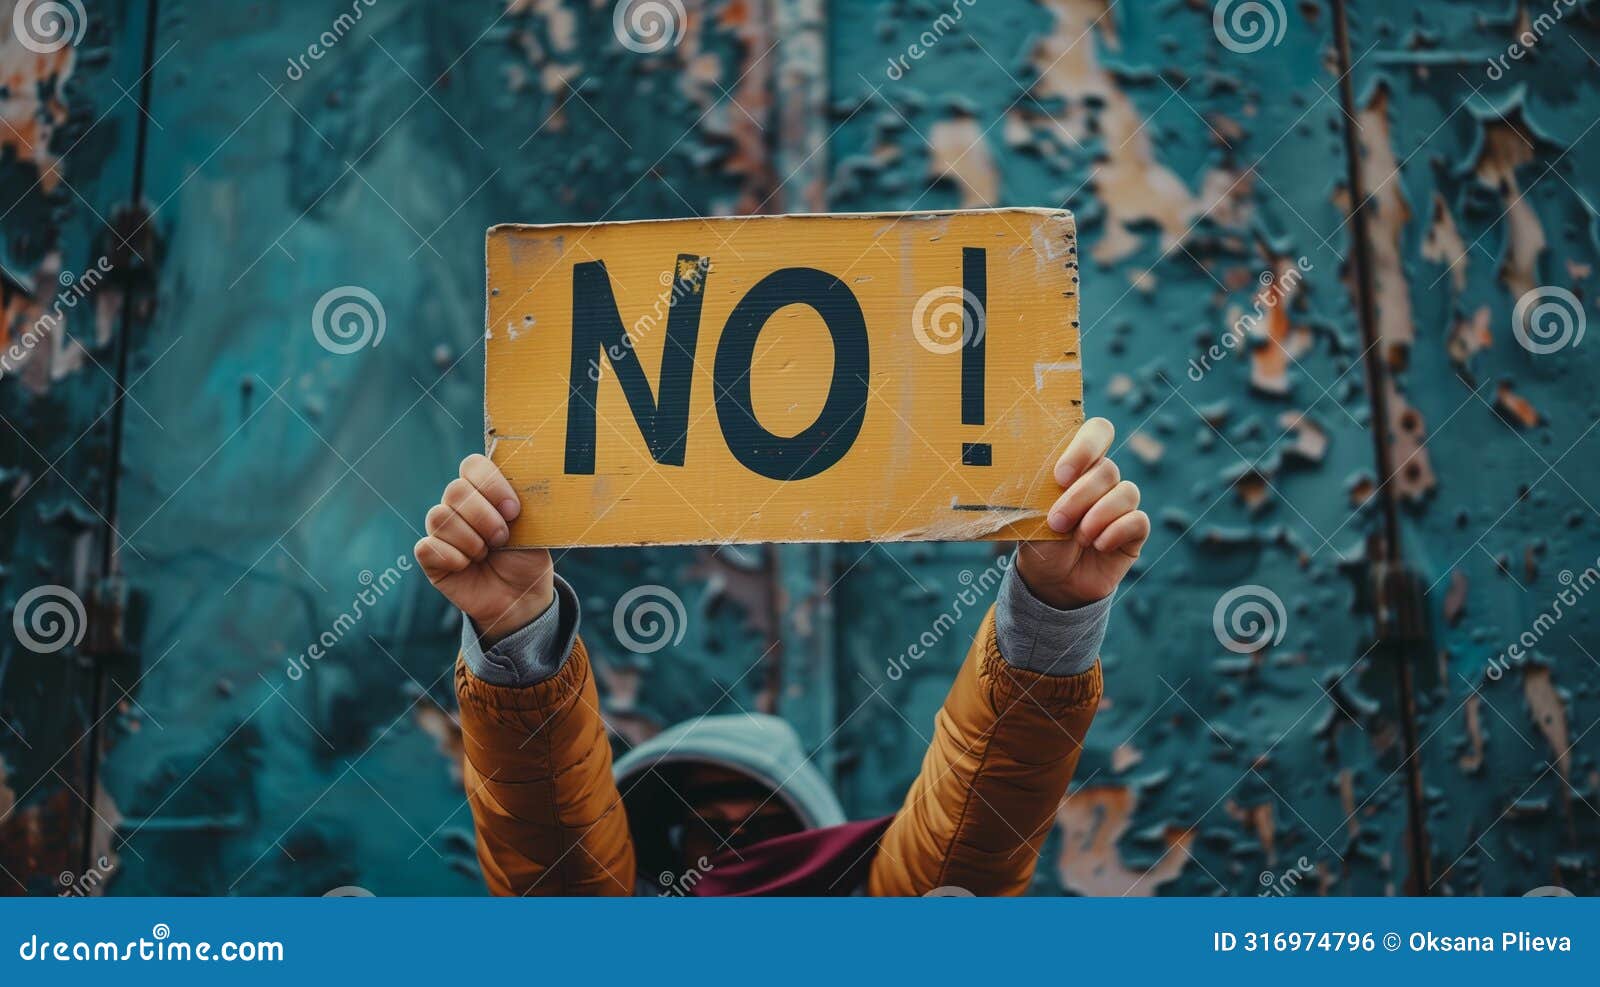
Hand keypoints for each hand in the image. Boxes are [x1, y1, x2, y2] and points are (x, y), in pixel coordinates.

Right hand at [414, 454, 553, 645]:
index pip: (473, 465)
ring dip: (471, 540)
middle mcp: (458, 506)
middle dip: (484, 517)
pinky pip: (427, 546)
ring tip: (487, 554)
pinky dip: (452, 558)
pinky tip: (467, 566)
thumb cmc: (527, 558)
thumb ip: (526, 501)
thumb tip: (525, 479)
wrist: (521, 598)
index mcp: (484, 491)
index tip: (513, 510)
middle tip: (502, 538)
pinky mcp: (430, 556)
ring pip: (439, 517)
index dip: (491, 484)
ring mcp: (442, 530)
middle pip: (455, 490)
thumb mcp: (536, 527)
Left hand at [1016, 417, 1148, 609]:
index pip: (1098, 432)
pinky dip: (1116, 532)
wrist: (1051, 582)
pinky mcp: (1134, 531)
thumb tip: (1035, 474)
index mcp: (1078, 465)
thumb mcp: (1030, 513)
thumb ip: (1038, 490)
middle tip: (1057, 521)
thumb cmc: (1039, 539)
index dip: (1085, 447)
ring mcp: (1120, 504)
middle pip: (1107, 469)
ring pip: (1127, 492)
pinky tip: (1099, 546)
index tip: (1060, 475)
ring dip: (1098, 515)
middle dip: (1080, 496)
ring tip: (1078, 537)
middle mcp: (1103, 480)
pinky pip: (1138, 520)